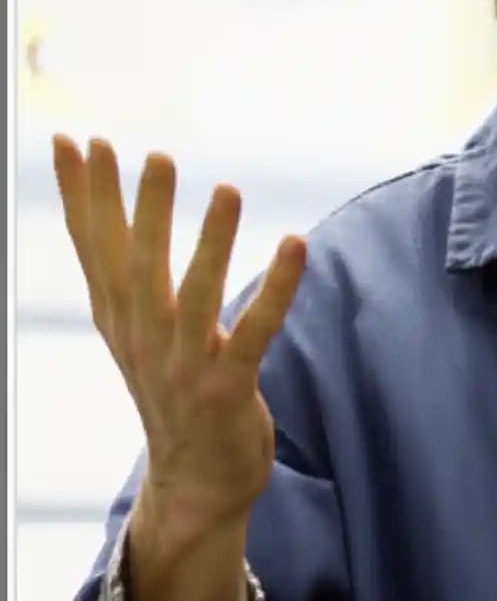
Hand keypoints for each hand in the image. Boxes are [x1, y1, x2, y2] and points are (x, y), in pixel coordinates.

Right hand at [52, 135, 305, 547]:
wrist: (193, 483)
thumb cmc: (173, 394)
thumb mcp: (138, 334)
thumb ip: (130, 278)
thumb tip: (113, 218)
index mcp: (120, 321)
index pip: (93, 247)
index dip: (82, 194)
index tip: (74, 139)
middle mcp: (143, 340)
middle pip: (138, 264)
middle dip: (142, 208)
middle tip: (151, 154)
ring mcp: (183, 366)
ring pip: (193, 295)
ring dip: (211, 241)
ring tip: (226, 188)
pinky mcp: (228, 388)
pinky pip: (256, 332)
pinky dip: (277, 289)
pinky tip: (294, 244)